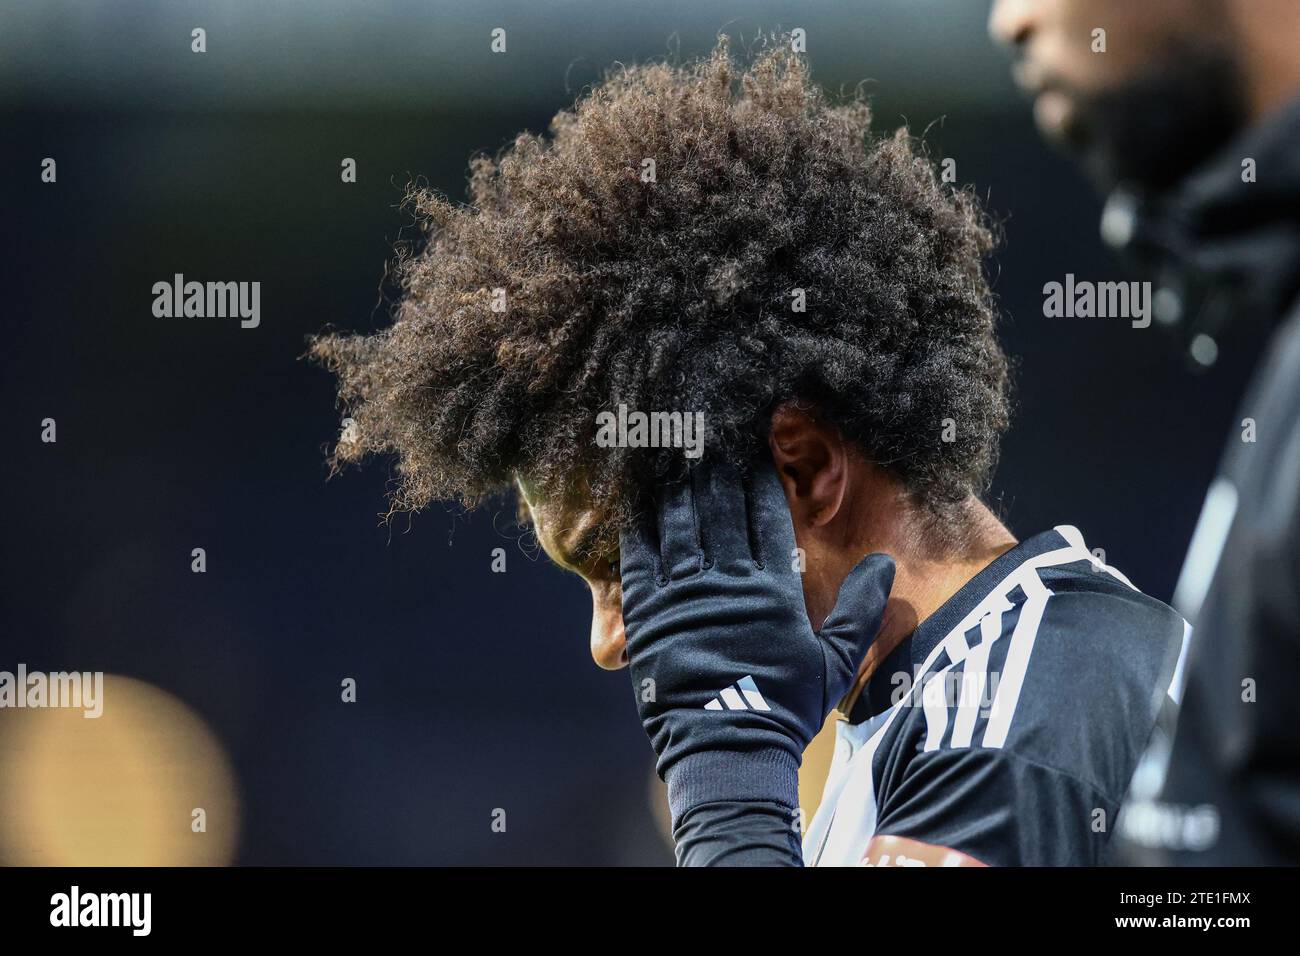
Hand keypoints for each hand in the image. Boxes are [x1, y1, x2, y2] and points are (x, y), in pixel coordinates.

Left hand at [619, 462, 893, 821]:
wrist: (726, 751)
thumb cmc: (784, 709)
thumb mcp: (834, 662)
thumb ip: (861, 609)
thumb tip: (885, 562)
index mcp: (772, 589)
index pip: (765, 514)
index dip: (757, 475)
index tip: (751, 446)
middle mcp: (726, 582)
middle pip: (718, 506)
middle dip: (715, 465)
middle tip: (707, 431)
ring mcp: (683, 596)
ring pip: (678, 522)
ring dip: (677, 483)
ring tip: (674, 453)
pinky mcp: (646, 616)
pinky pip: (638, 558)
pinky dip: (639, 526)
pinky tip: (638, 502)